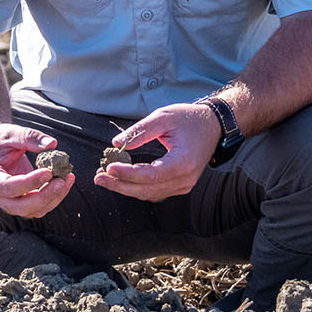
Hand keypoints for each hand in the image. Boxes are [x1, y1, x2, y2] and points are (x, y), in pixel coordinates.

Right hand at [0, 123, 73, 217]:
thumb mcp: (11, 133)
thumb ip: (30, 137)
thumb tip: (52, 144)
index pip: (9, 187)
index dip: (30, 182)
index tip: (48, 172)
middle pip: (21, 206)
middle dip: (44, 196)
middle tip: (62, 180)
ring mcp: (7, 203)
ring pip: (32, 210)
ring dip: (53, 198)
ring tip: (67, 177)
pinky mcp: (20, 203)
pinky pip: (38, 207)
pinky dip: (53, 197)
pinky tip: (64, 181)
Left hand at [94, 103, 221, 200]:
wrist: (213, 126)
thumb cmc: (189, 119)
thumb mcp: (163, 117)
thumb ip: (140, 131)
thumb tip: (115, 143)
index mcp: (183, 162)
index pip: (150, 175)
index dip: (127, 174)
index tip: (108, 167)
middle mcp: (184, 179)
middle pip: (147, 190)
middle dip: (120, 185)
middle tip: (98, 178)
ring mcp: (183, 185)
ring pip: (149, 194)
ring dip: (126, 188)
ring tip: (104, 177)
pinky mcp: (180, 185)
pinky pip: (155, 191)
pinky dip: (137, 187)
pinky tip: (122, 178)